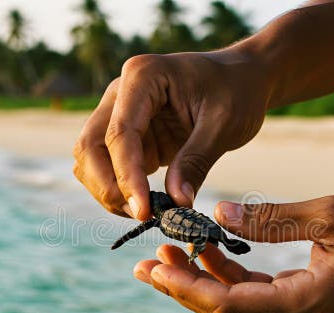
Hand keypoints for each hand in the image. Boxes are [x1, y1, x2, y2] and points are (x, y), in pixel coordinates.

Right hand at [72, 49, 270, 219]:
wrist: (243, 79)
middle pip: (91, 146)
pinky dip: (118, 188)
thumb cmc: (237, 92)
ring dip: (108, 190)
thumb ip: (196, 162)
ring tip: (145, 212)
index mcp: (143, 76)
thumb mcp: (224, 125)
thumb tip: (177, 202)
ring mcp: (118, 112)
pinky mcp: (127, 134)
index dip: (127, 176)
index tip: (144, 211)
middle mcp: (120, 92)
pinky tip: (144, 204)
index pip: (120, 133)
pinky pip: (107, 166)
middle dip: (109, 186)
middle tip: (142, 215)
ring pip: (90, 158)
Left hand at [133, 192, 333, 312]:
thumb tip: (219, 215)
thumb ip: (271, 217)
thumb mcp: (331, 212)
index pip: (229, 305)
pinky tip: (215, 252)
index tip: (152, 266)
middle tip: (146, 262)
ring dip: (207, 281)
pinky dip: (236, 279)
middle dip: (185, 287)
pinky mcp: (318, 306)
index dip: (186, 287)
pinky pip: (265, 299)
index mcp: (309, 304)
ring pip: (244, 307)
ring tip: (171, 250)